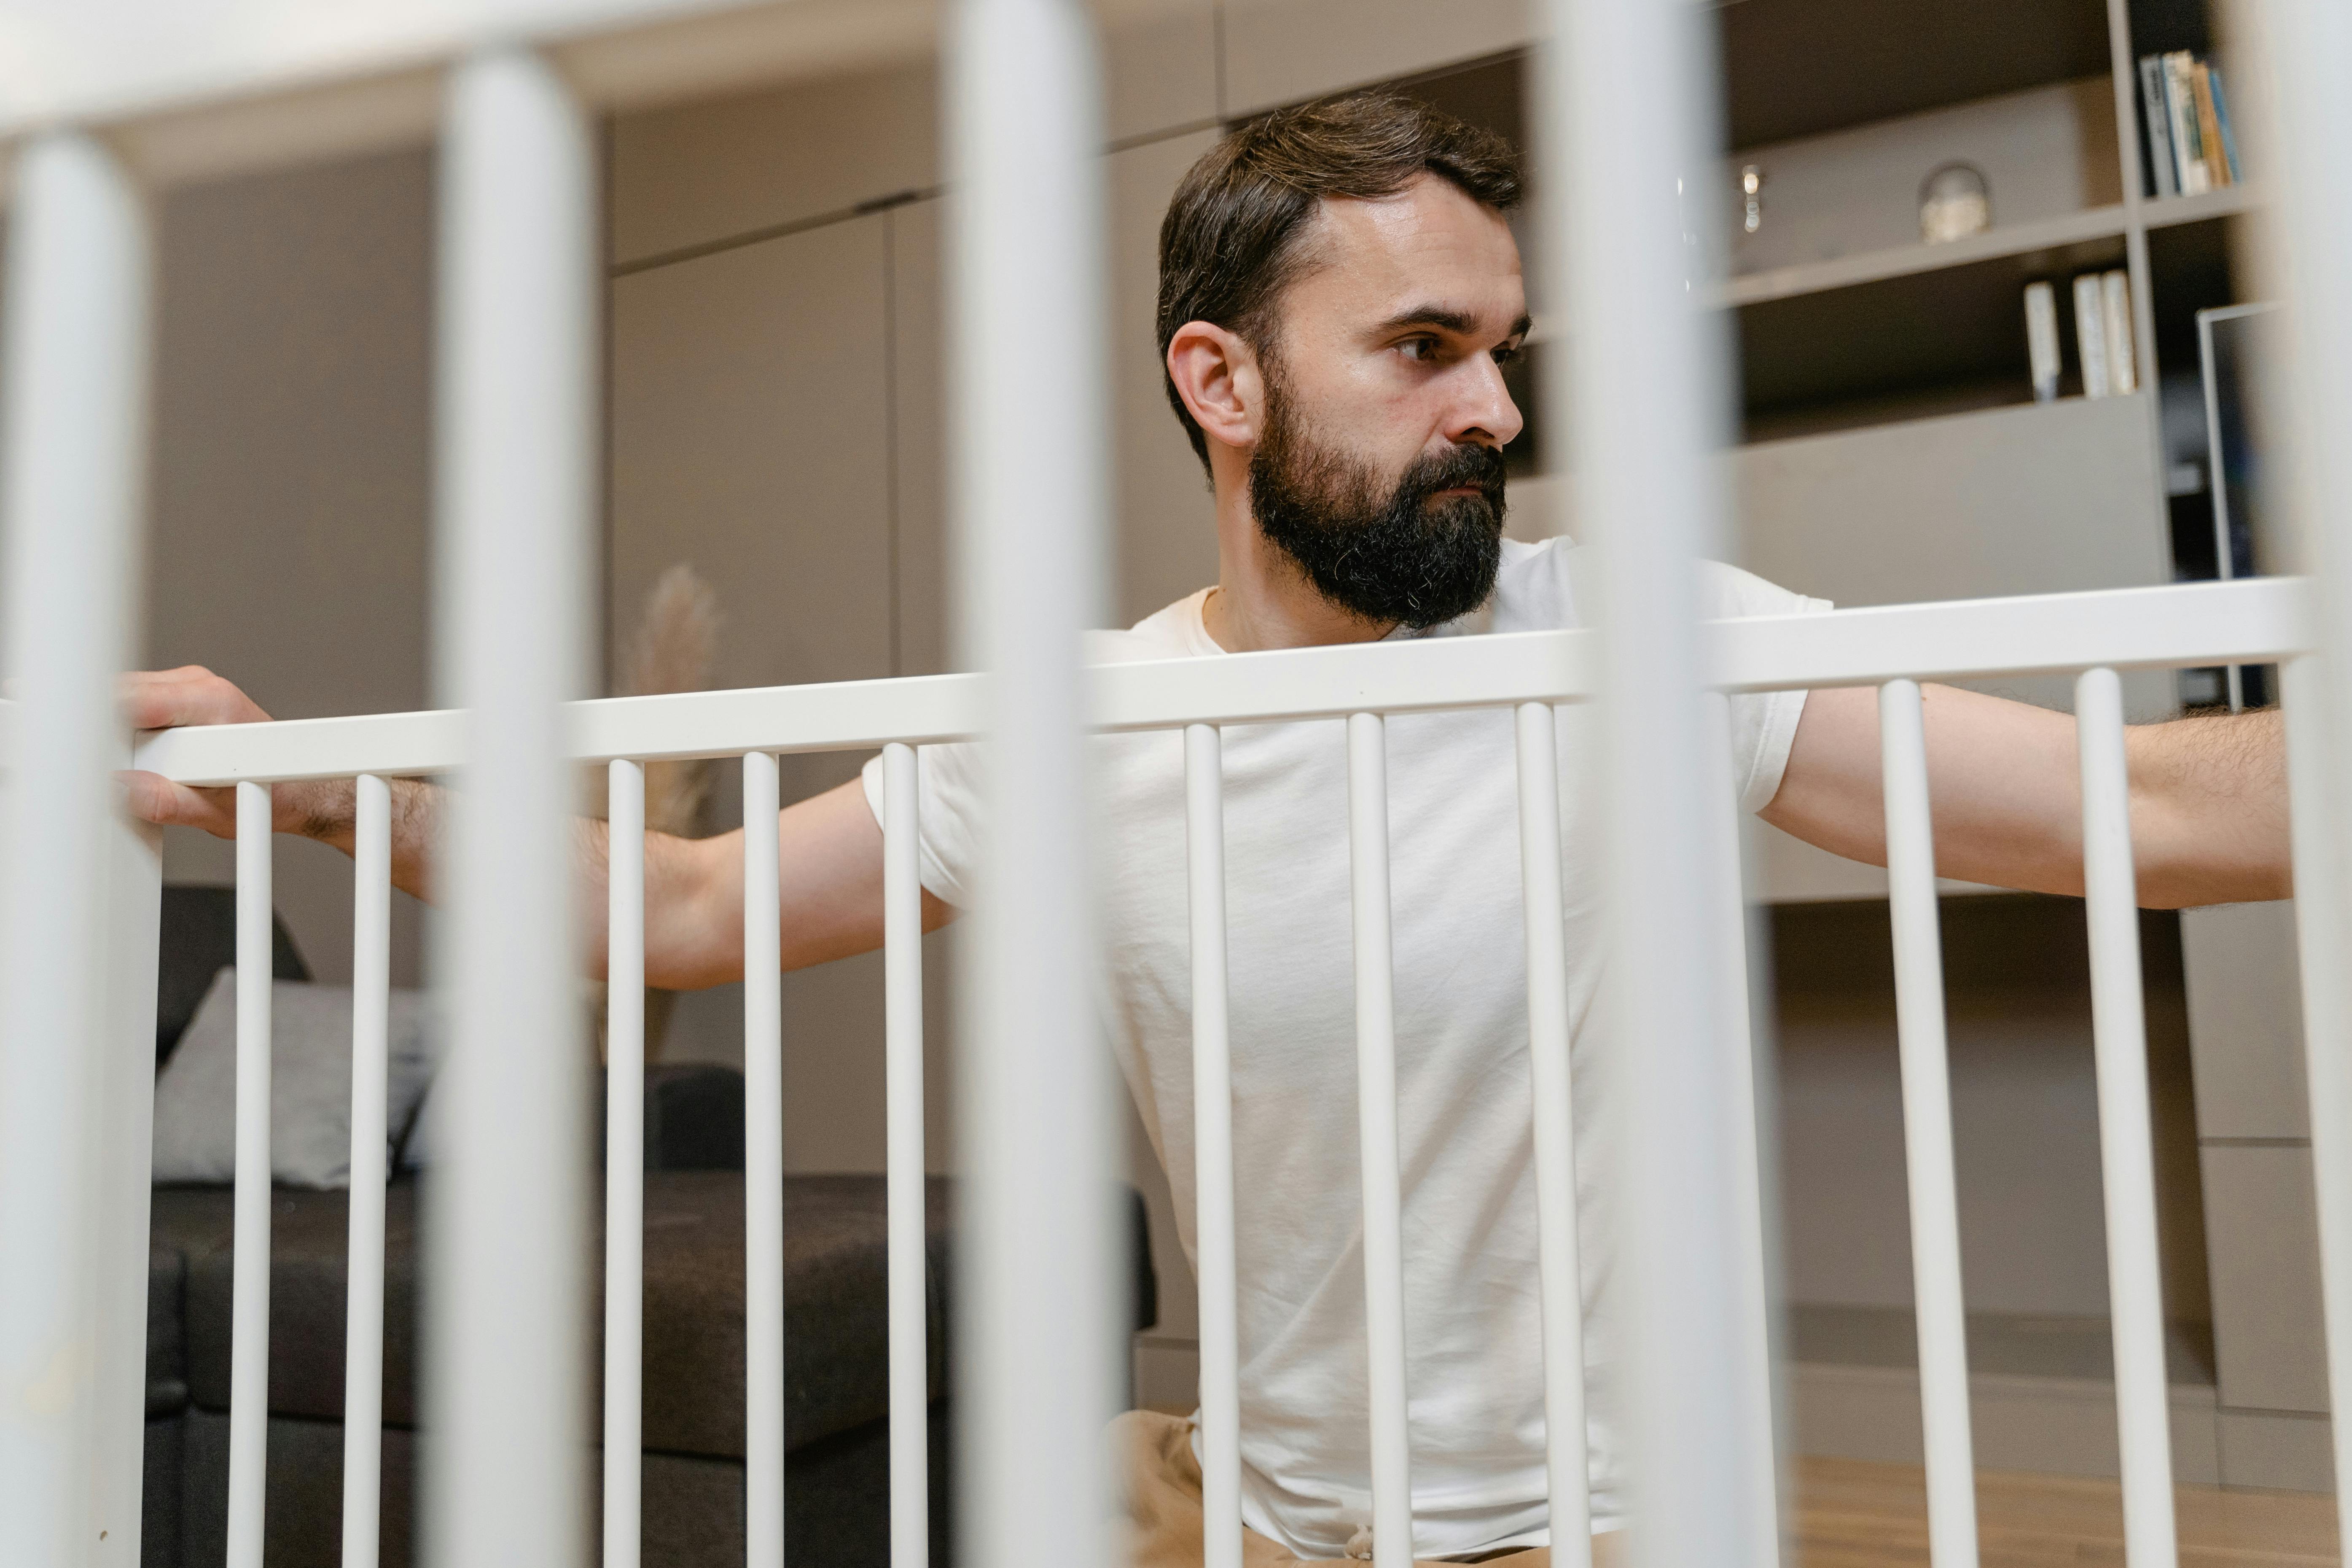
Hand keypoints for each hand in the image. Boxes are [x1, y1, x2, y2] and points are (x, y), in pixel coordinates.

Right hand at [116, 666, 349, 843]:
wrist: (302, 789)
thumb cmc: (270, 796)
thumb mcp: (214, 812)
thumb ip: (165, 801)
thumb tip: (123, 787)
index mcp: (211, 702)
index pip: (132, 701)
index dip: (107, 732)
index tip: (107, 761)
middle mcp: (202, 684)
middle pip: (123, 697)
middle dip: (116, 736)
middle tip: (136, 772)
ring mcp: (192, 685)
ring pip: (127, 699)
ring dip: (127, 734)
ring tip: (156, 767)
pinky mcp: (183, 694)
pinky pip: (138, 706)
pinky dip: (136, 732)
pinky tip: (158, 757)